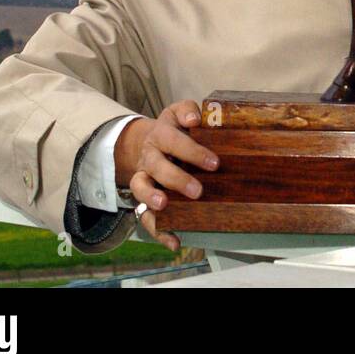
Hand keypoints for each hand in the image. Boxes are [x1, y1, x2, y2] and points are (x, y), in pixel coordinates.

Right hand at [115, 99, 218, 251]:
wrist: (147, 141)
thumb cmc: (173, 129)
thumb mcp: (178, 113)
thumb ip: (187, 111)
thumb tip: (196, 119)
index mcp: (160, 135)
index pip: (174, 141)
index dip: (192, 151)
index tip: (214, 163)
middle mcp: (149, 157)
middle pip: (157, 167)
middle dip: (176, 179)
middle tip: (198, 190)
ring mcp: (144, 177)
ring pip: (140, 188)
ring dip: (152, 198)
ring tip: (164, 207)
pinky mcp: (143, 198)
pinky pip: (146, 216)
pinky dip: (158, 231)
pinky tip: (174, 242)